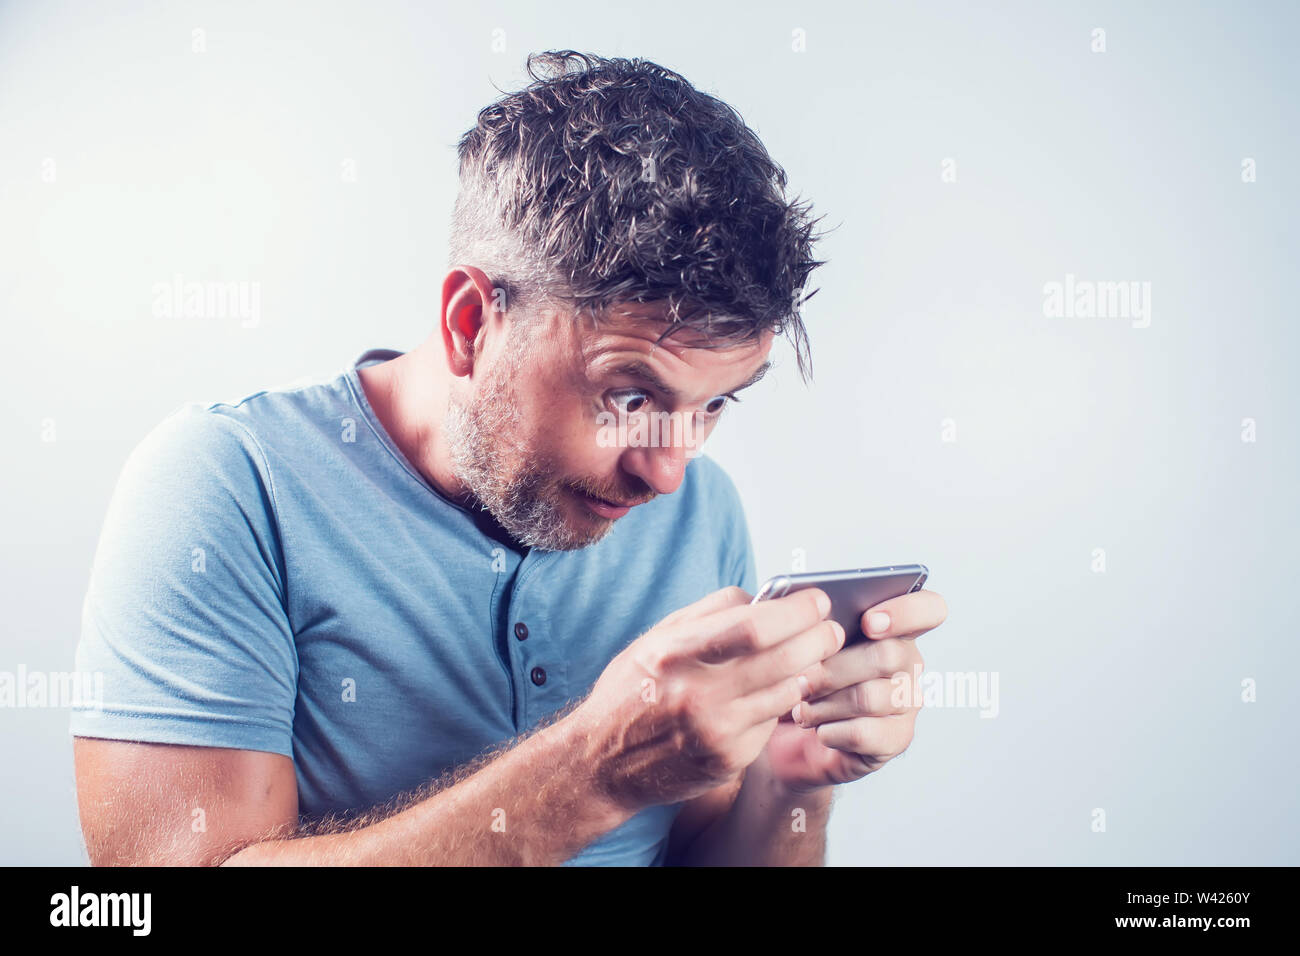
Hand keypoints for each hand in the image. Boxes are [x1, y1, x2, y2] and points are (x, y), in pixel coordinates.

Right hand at [573, 585, 843, 813]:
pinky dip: (784, 703)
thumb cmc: (633, 690)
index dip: (795, 610)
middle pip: (781, 659)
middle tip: (832, 628)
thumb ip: (709, 613)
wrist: (602, 763)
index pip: (752, 626)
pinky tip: (784, 690)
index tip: (816, 599)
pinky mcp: (727, 760)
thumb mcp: (657, 640)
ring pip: (786, 693)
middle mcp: (695, 694)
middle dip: (818, 638)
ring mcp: (714, 732)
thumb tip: (762, 597)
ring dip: (810, 670)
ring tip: (816, 655)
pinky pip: (771, 723)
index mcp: (674, 654)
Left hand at [760, 589, 947, 792]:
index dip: (906, 612)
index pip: (929, 609)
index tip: (869, 622)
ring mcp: (908, 702)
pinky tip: (818, 729)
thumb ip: (814, 623)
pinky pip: (864, 733)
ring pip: (870, 697)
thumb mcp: (803, 642)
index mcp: (894, 626)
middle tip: (801, 680)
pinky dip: (831, 731)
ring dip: (825, 704)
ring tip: (801, 709)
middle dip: (833, 670)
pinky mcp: (897, 739)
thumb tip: (809, 618)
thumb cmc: (801, 677)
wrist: (791, 737)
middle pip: (888, 656)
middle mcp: (909, 663)